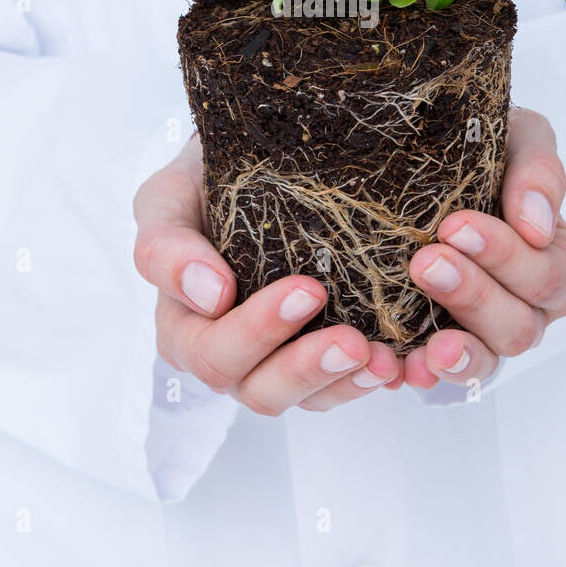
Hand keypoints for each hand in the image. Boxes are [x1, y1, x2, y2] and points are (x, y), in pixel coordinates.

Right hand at [133, 135, 402, 414]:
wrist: (251, 167)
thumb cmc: (201, 183)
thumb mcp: (167, 199)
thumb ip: (165, 246)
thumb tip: (210, 295)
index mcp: (184, 329)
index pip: (213, 352)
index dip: (257, 331)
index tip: (308, 290)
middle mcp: (227, 356)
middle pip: (259, 389)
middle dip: (306, 366)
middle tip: (354, 339)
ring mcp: (275, 362)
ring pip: (306, 399)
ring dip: (345, 382)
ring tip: (384, 360)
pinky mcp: (320, 358)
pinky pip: (343, 387)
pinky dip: (372, 378)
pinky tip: (399, 361)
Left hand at [404, 108, 565, 389]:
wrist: (420, 150)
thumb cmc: (481, 145)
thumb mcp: (517, 138)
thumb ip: (538, 170)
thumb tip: (537, 223)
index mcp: (555, 259)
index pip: (552, 276)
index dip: (508, 257)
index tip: (455, 225)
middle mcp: (526, 305)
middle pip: (519, 326)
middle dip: (475, 294)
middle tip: (426, 261)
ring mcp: (483, 331)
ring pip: (487, 359)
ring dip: (459, 349)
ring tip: (426, 342)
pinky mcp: (438, 345)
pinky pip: (440, 375)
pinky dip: (424, 375)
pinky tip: (403, 368)